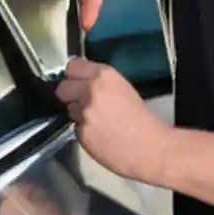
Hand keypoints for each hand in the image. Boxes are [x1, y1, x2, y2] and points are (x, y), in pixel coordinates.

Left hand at [54, 59, 171, 183]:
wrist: (150, 148)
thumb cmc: (144, 119)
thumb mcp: (124, 89)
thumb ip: (102, 84)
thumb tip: (85, 83)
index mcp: (104, 76)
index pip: (72, 66)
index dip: (74, 75)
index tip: (77, 79)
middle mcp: (90, 91)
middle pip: (62, 88)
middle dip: (69, 94)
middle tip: (81, 101)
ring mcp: (83, 113)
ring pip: (68, 109)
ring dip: (78, 113)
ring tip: (96, 121)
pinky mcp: (80, 133)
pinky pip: (76, 127)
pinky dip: (84, 130)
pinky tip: (98, 134)